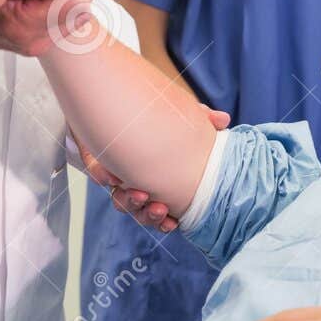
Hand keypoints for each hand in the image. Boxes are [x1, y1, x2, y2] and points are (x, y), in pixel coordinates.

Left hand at [82, 106, 231, 233]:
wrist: (110, 98)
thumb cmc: (150, 115)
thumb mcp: (178, 115)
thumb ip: (200, 118)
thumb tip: (224, 120)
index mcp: (155, 181)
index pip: (162, 212)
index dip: (166, 221)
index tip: (173, 222)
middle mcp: (134, 183)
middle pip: (141, 213)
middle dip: (150, 216)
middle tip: (158, 207)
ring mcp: (115, 175)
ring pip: (120, 202)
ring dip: (130, 202)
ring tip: (138, 193)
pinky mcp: (96, 161)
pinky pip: (98, 175)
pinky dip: (104, 176)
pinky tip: (111, 175)